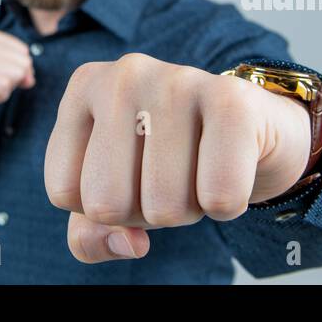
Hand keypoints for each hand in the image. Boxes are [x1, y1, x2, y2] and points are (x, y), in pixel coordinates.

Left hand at [44, 53, 311, 262]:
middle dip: (145, 212)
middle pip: (107, 204)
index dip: (104, 206)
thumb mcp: (117, 192)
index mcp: (84, 87)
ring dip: (189, 209)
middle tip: (172, 177)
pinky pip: (218, 196)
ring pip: (162, 206)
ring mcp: (178, 80)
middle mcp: (123, 75)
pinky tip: (233, 171)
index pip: (65, 192)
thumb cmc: (173, 160)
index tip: (134, 174)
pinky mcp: (232, 99)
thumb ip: (91, 234)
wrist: (256, 128)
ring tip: (202, 170)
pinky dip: (227, 206)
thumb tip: (129, 246)